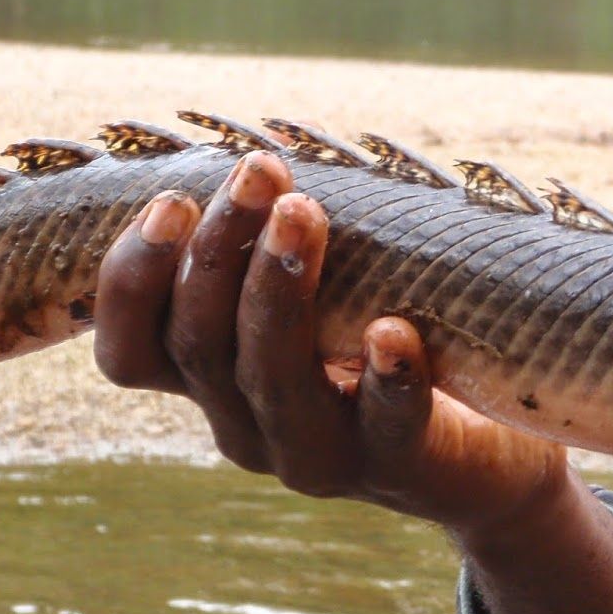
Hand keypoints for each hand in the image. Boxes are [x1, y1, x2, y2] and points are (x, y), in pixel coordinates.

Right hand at [92, 150, 568, 538]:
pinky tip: (390, 329)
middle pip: (200, 347)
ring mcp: (316, 454)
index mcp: (212, 380)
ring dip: (280, 290)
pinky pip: (385, 426)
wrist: (483, 443)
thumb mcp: (315, 291)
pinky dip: (385, 376)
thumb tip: (258, 147)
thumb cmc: (380, 336)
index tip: (170, 201)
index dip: (129, 283)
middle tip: (257, 171)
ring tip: (303, 211)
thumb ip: (270, 246)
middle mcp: (246, 423)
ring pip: (273, 380)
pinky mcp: (396, 466)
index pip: (130, 352)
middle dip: (220, 251)